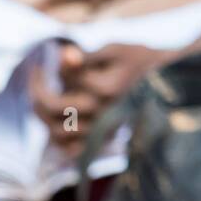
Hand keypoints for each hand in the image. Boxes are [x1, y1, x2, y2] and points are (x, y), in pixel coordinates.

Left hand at [32, 43, 168, 155]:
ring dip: (43, 113)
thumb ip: (88, 56)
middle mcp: (103, 115)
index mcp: (108, 90)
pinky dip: (56, 137)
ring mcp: (100, 132)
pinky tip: (53, 118)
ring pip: (56, 133)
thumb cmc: (138, 62)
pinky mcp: (99, 142)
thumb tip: (63, 54)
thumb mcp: (116, 51)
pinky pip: (68, 150)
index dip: (56, 64)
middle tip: (37, 73)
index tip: (52, 55)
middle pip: (53, 107)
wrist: (163, 86)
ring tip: (40, 95)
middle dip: (38, 88)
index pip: (67, 78)